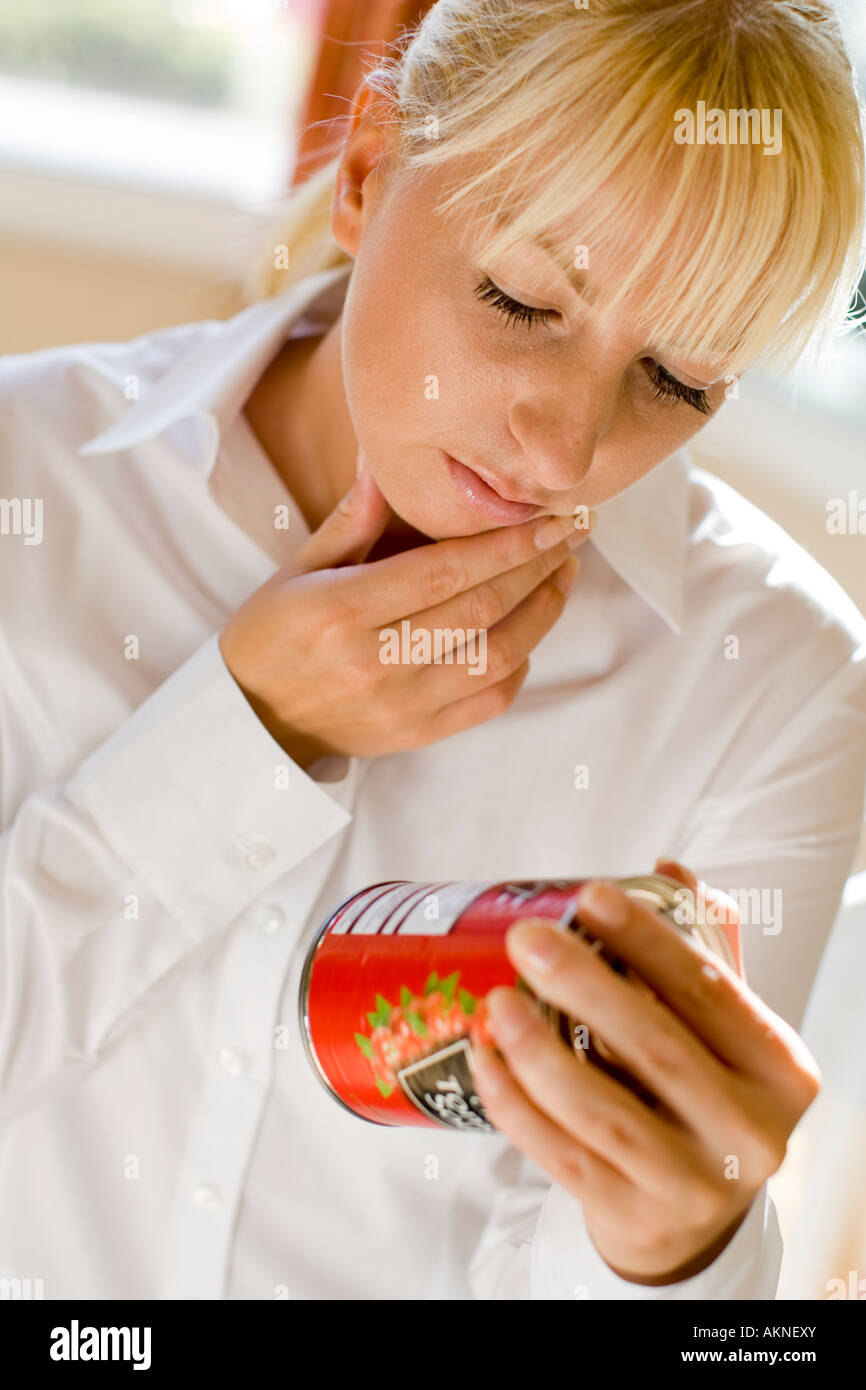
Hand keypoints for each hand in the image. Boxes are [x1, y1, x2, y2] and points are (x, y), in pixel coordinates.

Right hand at [219, 455, 591, 767]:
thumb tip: (386, 456)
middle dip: (536, 566)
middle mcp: (377, 662)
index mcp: (342, 612)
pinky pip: (489, 698)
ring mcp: (401, 705)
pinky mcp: (418, 734)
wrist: (251, 722)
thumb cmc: (272, 635)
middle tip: (571, 532)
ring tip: (563, 573)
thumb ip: (352, 518)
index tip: (546, 518)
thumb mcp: (298, 569)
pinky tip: (530, 627)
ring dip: (542, 611)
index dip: (505, 544)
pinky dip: (520, 661)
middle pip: (480, 608)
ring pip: (498, 654)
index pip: (444, 572)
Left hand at [469, 859, 821, 1285]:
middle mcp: (750, 1132)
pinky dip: (517, 1109)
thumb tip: (671, 870)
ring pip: (603, 1111)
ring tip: (496, 1000)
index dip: (649, 939)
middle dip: (584, 984)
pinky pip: (563, 1158)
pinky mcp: (636, 1218)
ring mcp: (694, 1184)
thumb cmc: (704, 1093)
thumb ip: (705, 949)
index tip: (591, 897)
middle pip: (656, 1047)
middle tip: (526, 938)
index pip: (710, 989)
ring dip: (539, 1051)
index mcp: (779, 1068)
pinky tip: (486, 1063)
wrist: (695, 1215)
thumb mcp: (725, 1029)